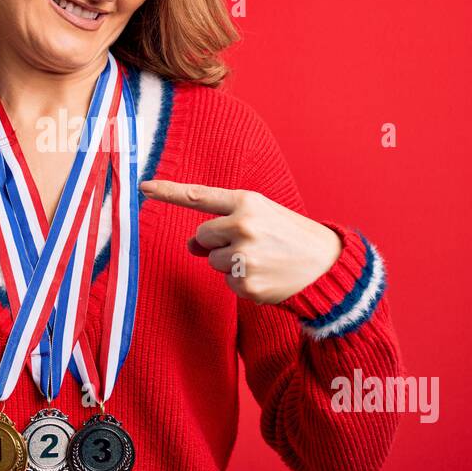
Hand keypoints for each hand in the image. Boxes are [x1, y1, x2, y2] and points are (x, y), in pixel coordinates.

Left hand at [139, 178, 342, 304]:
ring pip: (211, 261)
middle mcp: (244, 225)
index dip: (168, 191)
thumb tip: (190, 244)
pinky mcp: (246, 283)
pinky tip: (265, 276)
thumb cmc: (289, 237)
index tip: (143, 187)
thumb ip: (223, 224)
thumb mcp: (261, 218)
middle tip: (253, 243)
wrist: (327, 265)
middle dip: (217, 242)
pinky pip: (227, 282)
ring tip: (263, 260)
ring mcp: (244, 256)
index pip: (200, 196)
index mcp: (248, 202)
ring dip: (230, 263)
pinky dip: (242, 282)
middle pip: (201, 235)